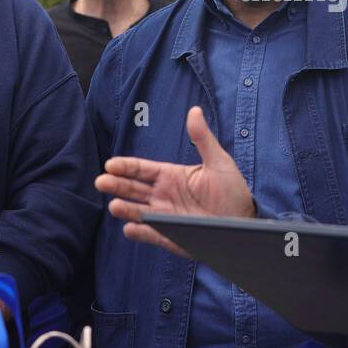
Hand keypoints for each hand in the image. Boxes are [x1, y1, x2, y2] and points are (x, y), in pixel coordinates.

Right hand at [94, 105, 255, 257]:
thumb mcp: (218, 161)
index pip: (142, 169)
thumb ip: (202, 138)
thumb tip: (194, 110)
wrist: (245, 220)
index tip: (111, 164)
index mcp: (170, 176)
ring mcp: (165, 216)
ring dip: (125, 209)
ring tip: (114, 206)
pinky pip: (152, 234)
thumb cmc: (232, 190)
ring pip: (138, 212)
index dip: (126, 166)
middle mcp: (163, 196)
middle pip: (133, 189)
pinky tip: (131, 228)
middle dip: (117, 185)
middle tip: (102, 182)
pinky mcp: (171, 236)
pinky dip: (141, 232)